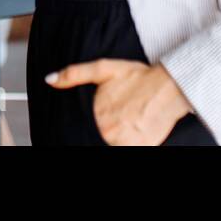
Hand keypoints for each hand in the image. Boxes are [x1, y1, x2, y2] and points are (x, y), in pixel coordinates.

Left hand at [45, 60, 192, 144]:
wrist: (170, 86)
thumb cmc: (138, 77)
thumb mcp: (103, 69)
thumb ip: (74, 74)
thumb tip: (50, 80)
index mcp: (98, 117)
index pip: (81, 132)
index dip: (83, 129)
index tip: (90, 124)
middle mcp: (111, 134)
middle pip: (95, 140)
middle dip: (99, 133)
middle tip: (111, 122)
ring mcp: (128, 144)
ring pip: (110, 146)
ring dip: (113, 139)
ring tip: (120, 127)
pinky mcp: (144, 149)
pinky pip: (129, 151)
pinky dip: (127, 143)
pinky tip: (130, 133)